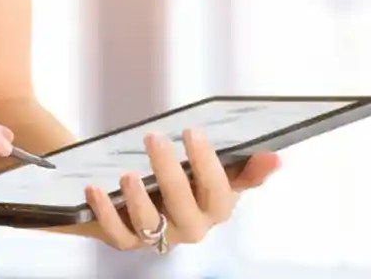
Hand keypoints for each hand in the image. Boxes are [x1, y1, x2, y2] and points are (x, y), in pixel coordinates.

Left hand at [83, 129, 279, 251]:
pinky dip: (104, 211)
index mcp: (217, 208)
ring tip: (126, 173)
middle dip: (169, 172)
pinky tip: (94, 188)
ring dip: (137, 199)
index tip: (191, 131)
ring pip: (149, 224)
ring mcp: (159, 236)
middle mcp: (191, 227)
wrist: (149, 195)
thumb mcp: (217, 171)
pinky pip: (116, 233)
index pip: (218, 189)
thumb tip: (276, 157)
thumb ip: (244, 168)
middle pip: (183, 206)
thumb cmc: (191, 179)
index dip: (206, 162)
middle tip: (154, 138)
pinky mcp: (128, 240)